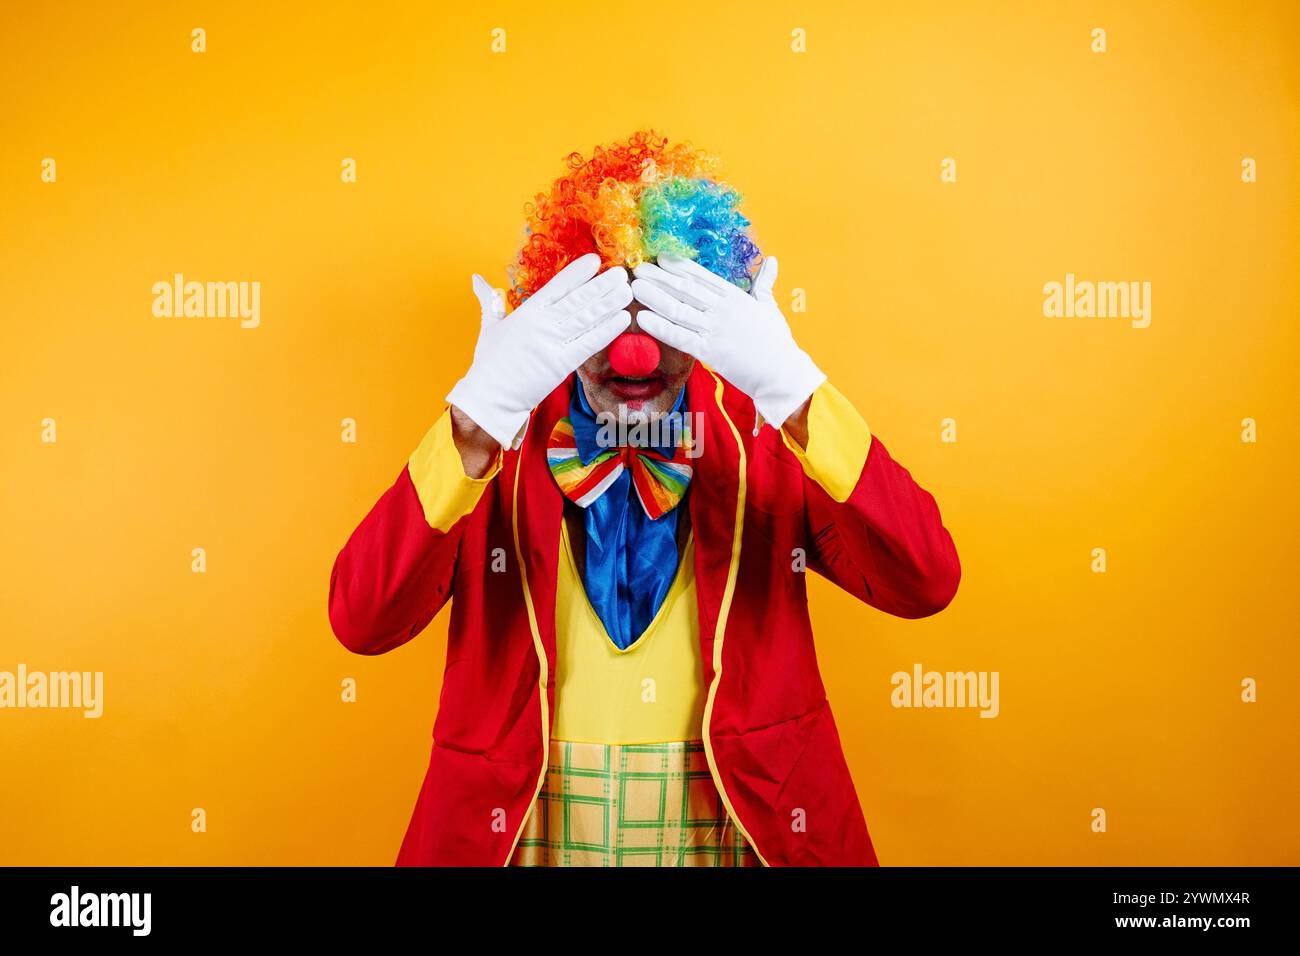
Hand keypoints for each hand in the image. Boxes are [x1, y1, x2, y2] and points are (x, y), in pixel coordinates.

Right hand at [447, 253, 631, 448]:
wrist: (490, 397)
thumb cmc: (488, 363)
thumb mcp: (489, 326)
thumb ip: (490, 301)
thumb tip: (477, 280)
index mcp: (527, 312)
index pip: (557, 286)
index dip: (577, 272)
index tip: (595, 260)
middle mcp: (542, 324)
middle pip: (579, 299)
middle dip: (602, 285)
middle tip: (622, 273)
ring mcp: (553, 343)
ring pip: (587, 318)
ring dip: (610, 303)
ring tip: (627, 291)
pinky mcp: (562, 364)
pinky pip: (590, 343)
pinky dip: (607, 330)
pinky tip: (623, 319)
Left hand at [631, 254, 824, 431]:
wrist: (782, 372)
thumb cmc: (777, 341)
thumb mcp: (770, 306)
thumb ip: (765, 283)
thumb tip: (772, 260)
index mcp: (734, 296)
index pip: (701, 276)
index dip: (678, 265)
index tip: (659, 257)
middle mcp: (722, 309)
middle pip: (684, 289)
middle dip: (659, 277)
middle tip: (637, 268)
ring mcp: (715, 330)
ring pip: (678, 309)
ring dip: (654, 297)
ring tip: (634, 287)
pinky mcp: (710, 352)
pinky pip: (680, 337)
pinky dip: (660, 328)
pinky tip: (642, 318)